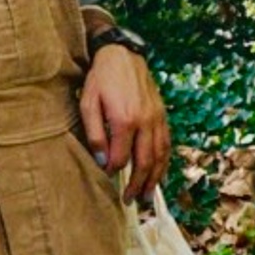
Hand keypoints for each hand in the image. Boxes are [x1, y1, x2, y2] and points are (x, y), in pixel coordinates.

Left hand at [80, 47, 169, 203]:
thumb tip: (101, 161)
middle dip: (138, 184)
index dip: (114, 171)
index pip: (121, 158)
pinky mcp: (162, 115)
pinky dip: (164, 162)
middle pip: (144, 162)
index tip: (108, 177)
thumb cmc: (101, 79)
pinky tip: (158, 174)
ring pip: (160, 156)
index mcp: (125, 120)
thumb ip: (94, 134)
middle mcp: (145, 121)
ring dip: (155, 179)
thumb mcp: (88, 103)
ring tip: (147, 196)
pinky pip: (166, 144)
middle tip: (131, 200)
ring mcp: (157, 118)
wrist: (122, 54)